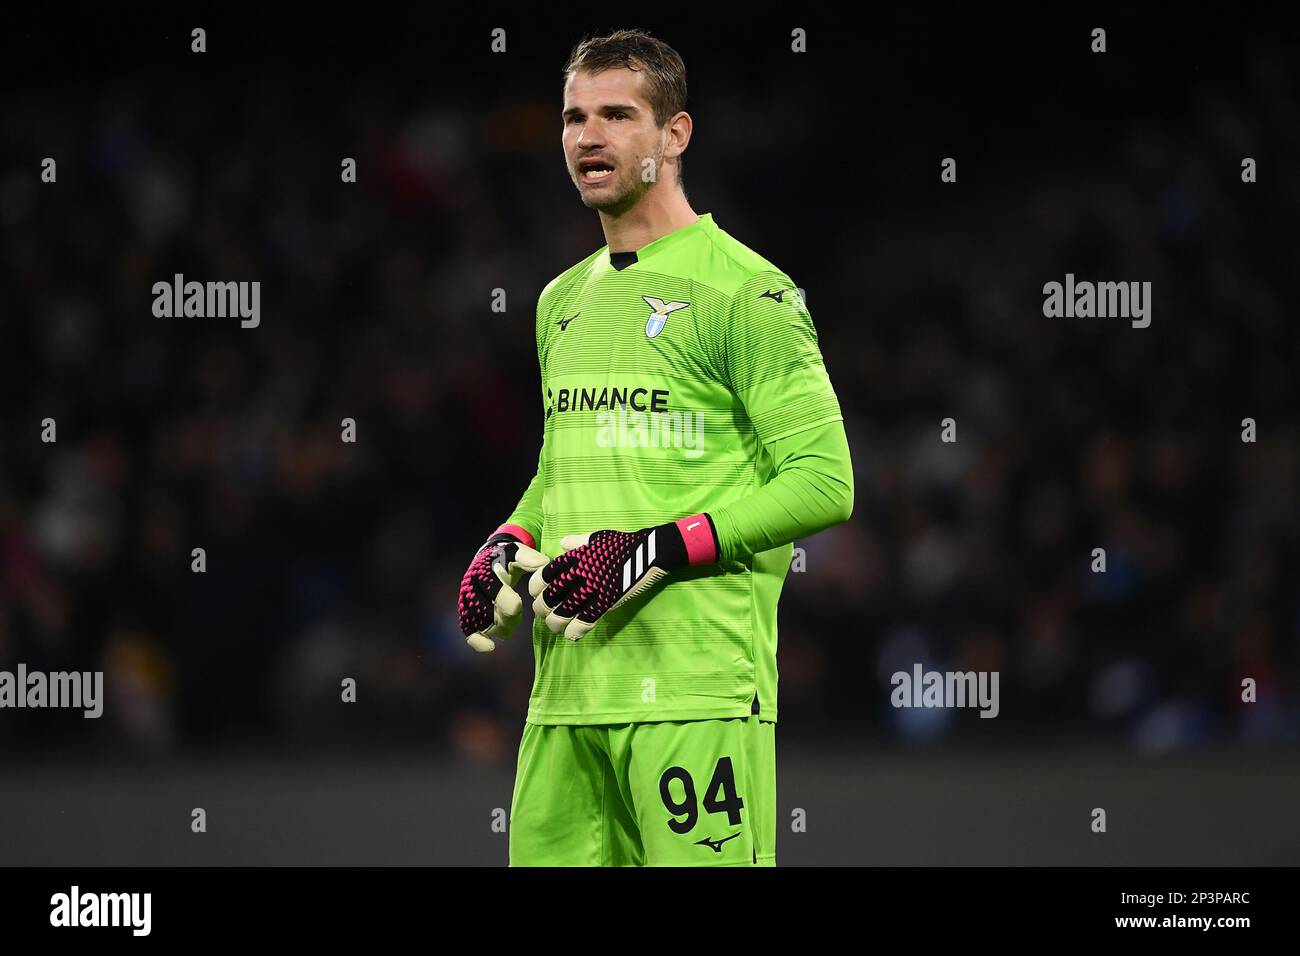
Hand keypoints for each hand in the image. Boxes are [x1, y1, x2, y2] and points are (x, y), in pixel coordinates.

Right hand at [458, 531, 548, 651]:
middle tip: (518, 614)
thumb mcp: (517, 552)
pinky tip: (490, 647)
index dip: (506, 602)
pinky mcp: (467, 611)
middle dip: (505, 618)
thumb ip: (529, 558)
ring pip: (479, 622)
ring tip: (511, 625)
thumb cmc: (506, 557)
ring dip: (498, 628)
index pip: (492, 590)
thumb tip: (543, 566)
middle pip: (486, 611)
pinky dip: (477, 641)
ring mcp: (467, 600)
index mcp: (484, 571)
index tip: (519, 606)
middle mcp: (471, 586)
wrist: (489, 557)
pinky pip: (467, 629)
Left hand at [529, 515, 716, 641]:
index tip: (536, 593)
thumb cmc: (622, 543)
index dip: (536, 587)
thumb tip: (562, 543)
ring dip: (555, 623)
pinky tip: (571, 636)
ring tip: (554, 628)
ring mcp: (592, 588)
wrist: (648, 552)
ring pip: (565, 611)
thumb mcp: (597, 537)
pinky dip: (576, 630)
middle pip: (551, 596)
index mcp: (574, 557)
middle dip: (542, 608)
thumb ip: (578, 541)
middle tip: (542, 614)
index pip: (545, 574)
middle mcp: (578, 573)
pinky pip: (586, 619)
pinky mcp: (606, 601)